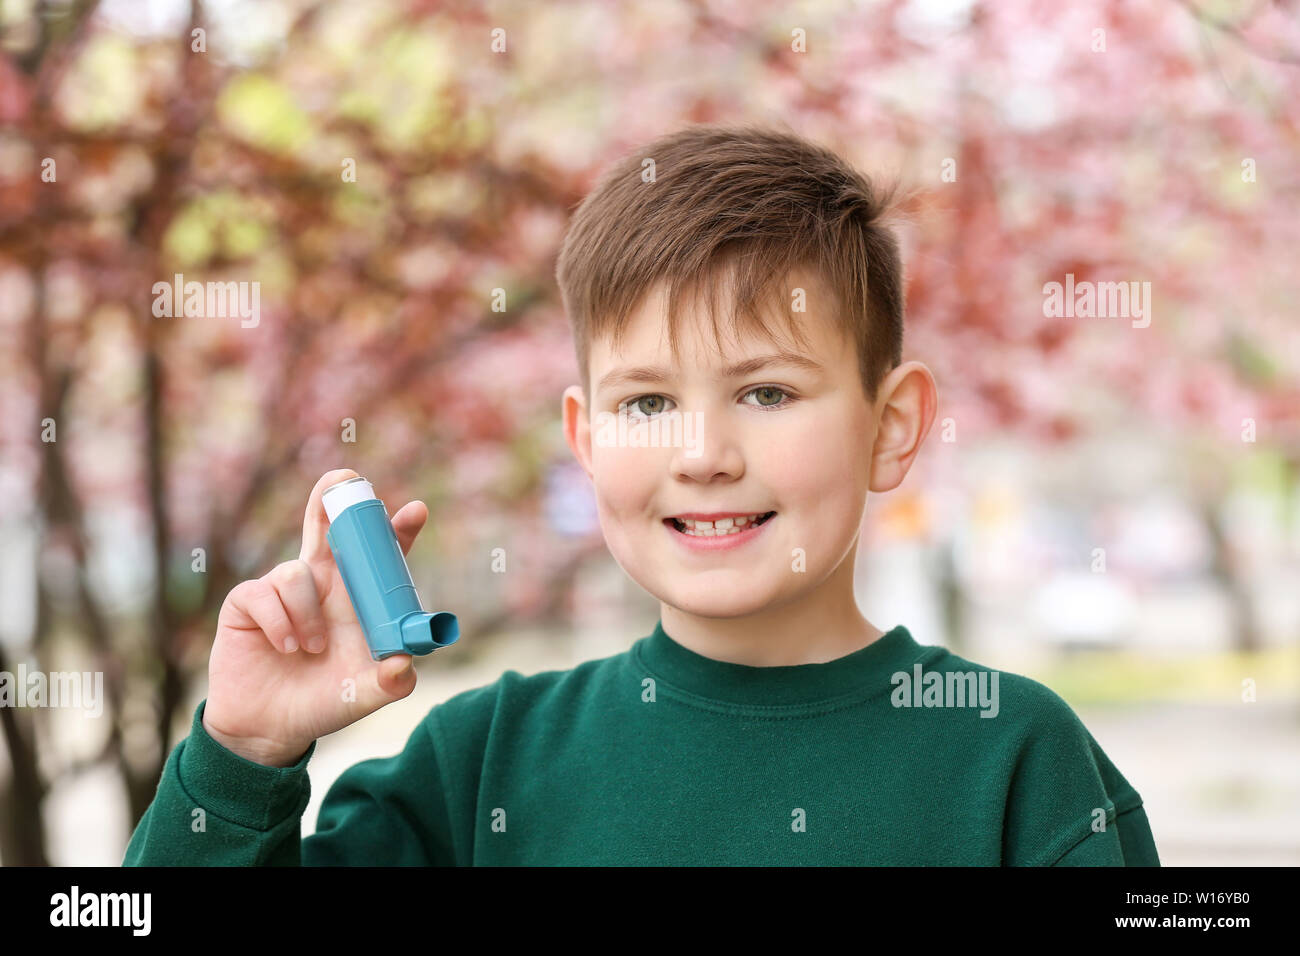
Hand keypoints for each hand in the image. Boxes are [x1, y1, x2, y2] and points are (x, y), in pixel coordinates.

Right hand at [203, 469, 428, 765]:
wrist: (269, 729)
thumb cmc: (323, 702)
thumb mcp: (363, 695)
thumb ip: (389, 683)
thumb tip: (404, 667)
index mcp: (357, 598)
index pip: (380, 556)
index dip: (396, 531)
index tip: (415, 512)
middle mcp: (322, 584)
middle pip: (328, 526)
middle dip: (334, 498)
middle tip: (345, 480)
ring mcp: (283, 588)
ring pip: (298, 570)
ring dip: (308, 613)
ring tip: (312, 649)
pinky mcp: (248, 601)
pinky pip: (264, 593)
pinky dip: (280, 622)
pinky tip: (285, 648)